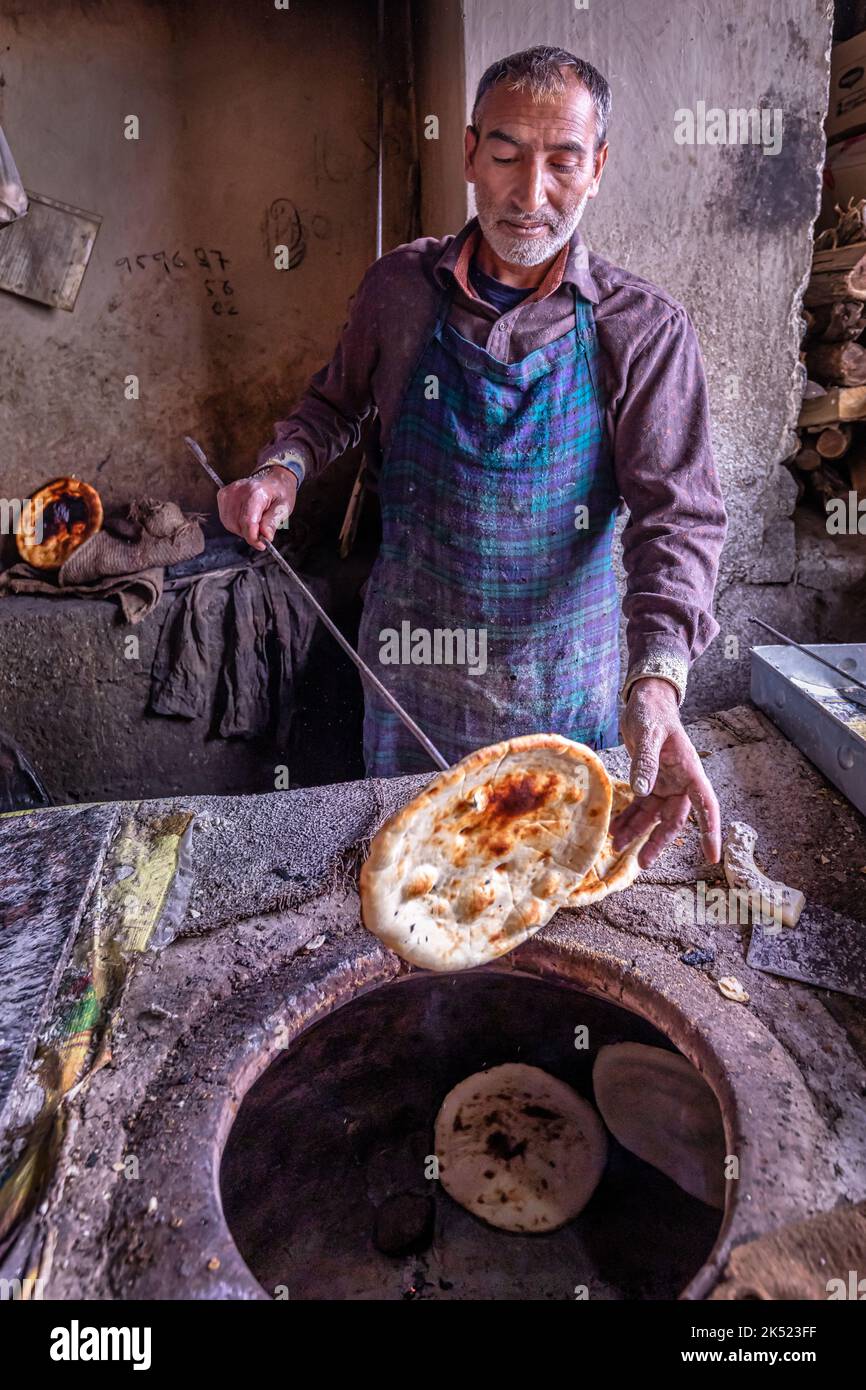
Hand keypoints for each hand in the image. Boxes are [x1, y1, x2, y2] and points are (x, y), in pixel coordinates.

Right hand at [217, 470, 297, 551]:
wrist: (272, 478)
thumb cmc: (279, 493)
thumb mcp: (284, 507)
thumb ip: (273, 521)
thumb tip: (266, 537)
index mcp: (255, 492)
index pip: (248, 521)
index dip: (253, 538)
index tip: (262, 545)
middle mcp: (238, 490)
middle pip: (237, 525)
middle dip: (250, 533)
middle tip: (262, 531)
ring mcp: (228, 492)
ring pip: (229, 524)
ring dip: (241, 529)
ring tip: (255, 522)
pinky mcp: (222, 495)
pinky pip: (225, 519)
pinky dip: (235, 524)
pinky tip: (245, 518)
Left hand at [610, 677, 721, 867]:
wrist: (645, 701)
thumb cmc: (652, 712)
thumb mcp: (648, 734)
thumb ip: (645, 761)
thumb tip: (642, 790)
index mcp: (689, 771)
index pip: (706, 806)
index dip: (710, 831)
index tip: (713, 857)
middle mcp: (680, 782)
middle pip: (674, 819)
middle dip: (658, 841)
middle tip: (642, 862)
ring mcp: (664, 783)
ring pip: (654, 816)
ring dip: (637, 831)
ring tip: (616, 845)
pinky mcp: (649, 781)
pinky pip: (640, 806)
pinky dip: (629, 817)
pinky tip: (615, 829)